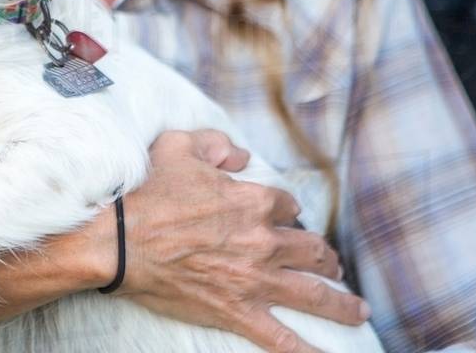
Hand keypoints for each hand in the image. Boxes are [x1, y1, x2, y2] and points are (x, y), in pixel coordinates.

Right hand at [114, 130, 369, 352]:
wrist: (118, 242)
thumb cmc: (146, 194)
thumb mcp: (178, 147)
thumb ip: (215, 143)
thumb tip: (240, 154)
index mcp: (252, 201)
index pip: (288, 206)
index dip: (289, 212)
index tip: (286, 219)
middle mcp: (264, 240)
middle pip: (313, 250)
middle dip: (327, 257)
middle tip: (332, 264)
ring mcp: (254, 280)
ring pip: (314, 293)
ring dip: (341, 303)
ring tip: (356, 310)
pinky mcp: (238, 311)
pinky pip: (282, 338)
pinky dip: (307, 352)